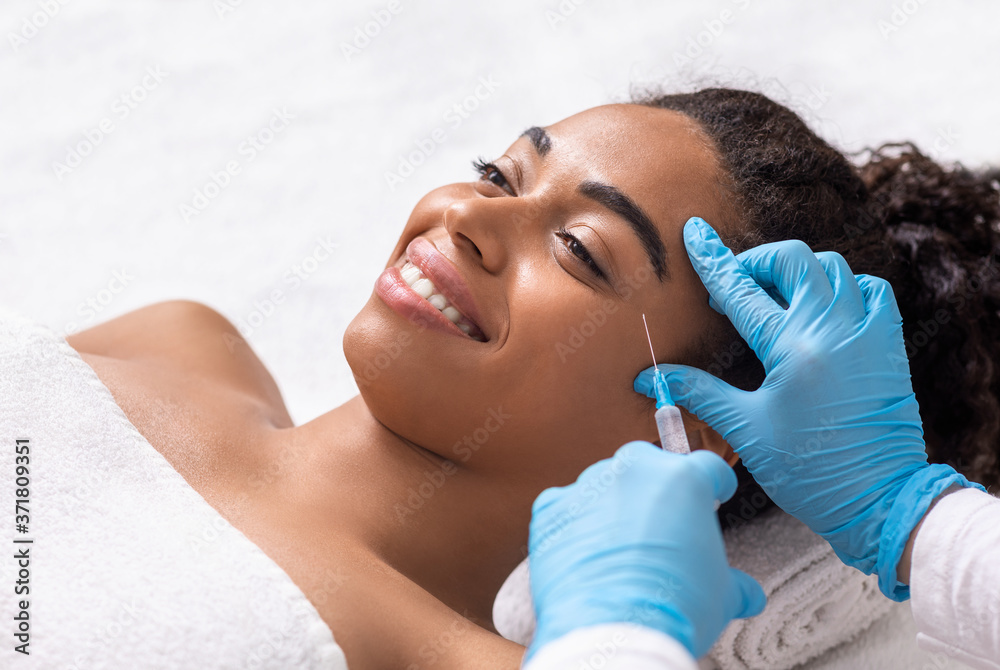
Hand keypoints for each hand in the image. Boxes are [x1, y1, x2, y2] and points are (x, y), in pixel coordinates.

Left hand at [525, 441, 764, 660]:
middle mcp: (633, 470)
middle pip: (649, 466)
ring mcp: (589, 487)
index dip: (714, 484)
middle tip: (661, 527)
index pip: (707, 467)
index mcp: (683, 478)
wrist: (613, 632)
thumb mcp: (720, 595)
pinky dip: (574, 526)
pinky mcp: (552, 509)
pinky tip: (584, 555)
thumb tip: (750, 596)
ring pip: (605, 486)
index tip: (714, 496)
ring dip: (613, 508)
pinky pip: (565, 508)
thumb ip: (736, 584)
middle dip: (657, 490)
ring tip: (620, 551)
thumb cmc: (675, 608)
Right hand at [635, 217, 981, 599]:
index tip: (695, 232)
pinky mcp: (889, 346)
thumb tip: (649, 377)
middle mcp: (833, 330)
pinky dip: (846, 286)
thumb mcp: (745, 430)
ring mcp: (867, 334)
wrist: (880, 500)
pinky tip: (826, 306)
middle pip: (794, 260)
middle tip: (736, 282)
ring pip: (834, 268)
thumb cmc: (809, 472)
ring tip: (775, 294)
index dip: (713, 258)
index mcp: (791, 350)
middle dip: (757, 260)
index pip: (741, 289)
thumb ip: (698, 392)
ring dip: (799, 270)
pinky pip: (872, 291)